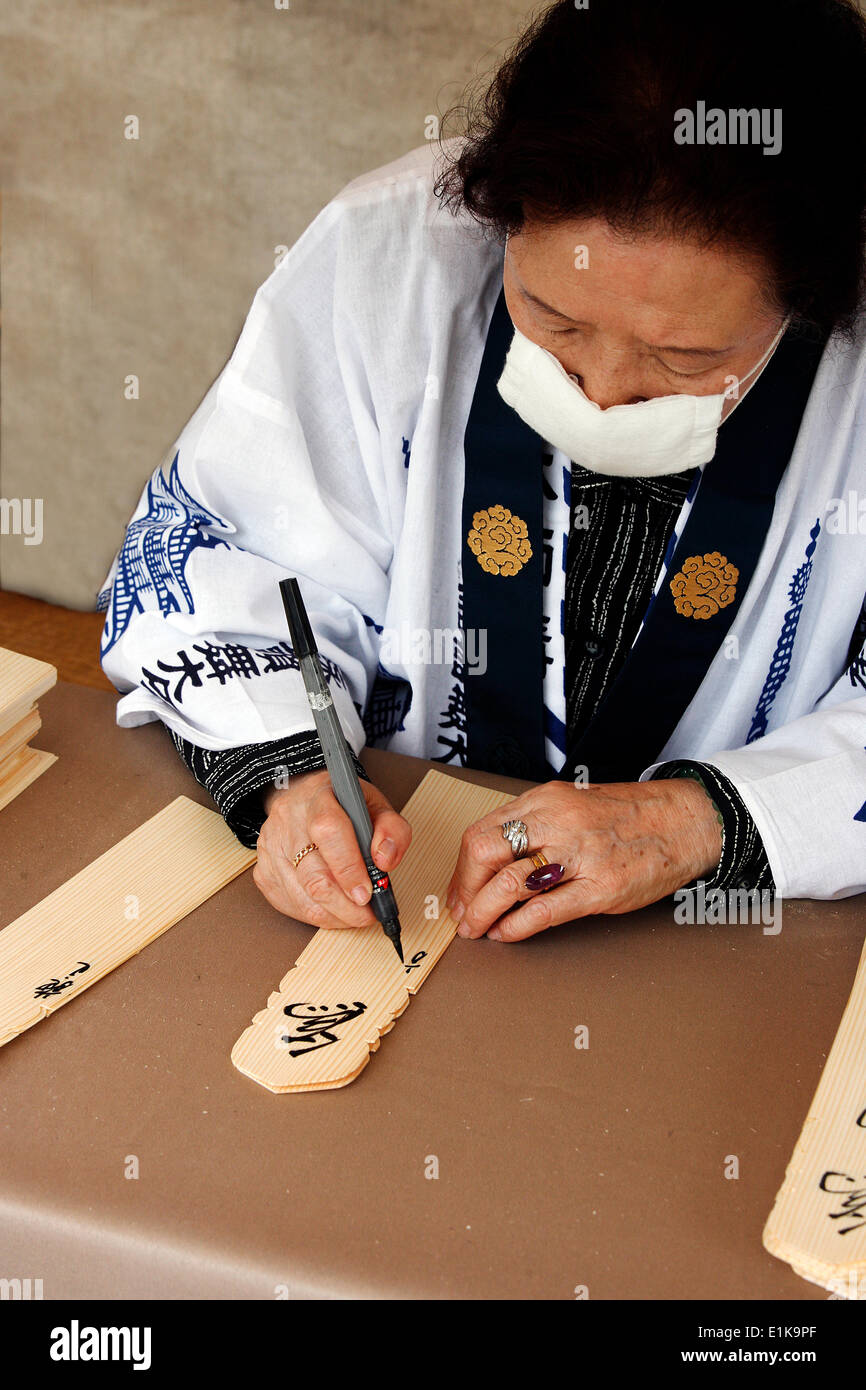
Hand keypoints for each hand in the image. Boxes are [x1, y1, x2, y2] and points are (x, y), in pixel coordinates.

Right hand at [254, 769, 411, 928]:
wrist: (302, 799)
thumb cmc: (341, 806)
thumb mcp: (375, 806)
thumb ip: (392, 830)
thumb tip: (384, 861)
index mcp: (318, 798)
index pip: (328, 831)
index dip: (349, 868)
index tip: (367, 893)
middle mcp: (288, 821)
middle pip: (313, 875)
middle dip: (346, 905)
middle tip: (367, 913)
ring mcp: (271, 848)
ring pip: (301, 897)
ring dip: (334, 915)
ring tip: (354, 914)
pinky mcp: (264, 871)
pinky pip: (290, 905)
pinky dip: (317, 915)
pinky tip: (332, 909)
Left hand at [445, 778, 721, 942]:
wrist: (684, 821)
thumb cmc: (629, 816)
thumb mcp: (572, 806)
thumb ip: (534, 826)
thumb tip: (492, 861)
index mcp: (544, 801)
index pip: (481, 832)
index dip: (461, 869)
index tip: (458, 891)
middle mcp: (557, 823)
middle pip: (485, 853)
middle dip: (465, 890)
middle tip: (463, 914)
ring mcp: (580, 855)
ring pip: (509, 883)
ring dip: (483, 912)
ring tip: (478, 929)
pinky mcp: (602, 887)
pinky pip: (546, 910)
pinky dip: (517, 926)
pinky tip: (507, 934)